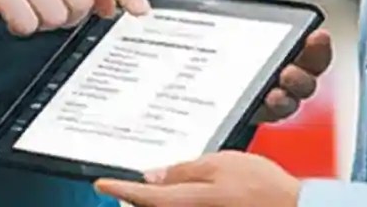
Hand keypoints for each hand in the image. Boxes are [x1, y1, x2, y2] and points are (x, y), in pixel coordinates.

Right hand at [0, 0, 149, 35]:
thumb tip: (111, 4)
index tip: (141, 11)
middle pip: (81, 2)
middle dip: (67, 14)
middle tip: (44, 6)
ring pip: (57, 16)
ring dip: (41, 21)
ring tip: (24, 6)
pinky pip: (28, 25)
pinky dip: (20, 27)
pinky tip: (9, 12)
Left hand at [95, 152, 299, 206]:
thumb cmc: (264, 189)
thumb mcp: (222, 164)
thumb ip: (184, 170)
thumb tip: (153, 176)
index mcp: (187, 202)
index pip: (142, 197)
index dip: (118, 188)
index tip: (101, 183)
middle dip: (141, 198)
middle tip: (137, 185)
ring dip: (162, 201)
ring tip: (170, 187)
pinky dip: (178, 204)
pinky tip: (192, 196)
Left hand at [231, 0, 333, 122]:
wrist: (215, 66)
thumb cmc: (245, 39)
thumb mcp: (246, 15)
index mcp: (296, 52)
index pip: (317, 52)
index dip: (320, 47)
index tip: (317, 37)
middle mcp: (291, 77)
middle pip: (308, 83)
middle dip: (303, 77)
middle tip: (289, 71)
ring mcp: (275, 98)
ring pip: (290, 103)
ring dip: (286, 98)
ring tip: (274, 91)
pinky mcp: (256, 113)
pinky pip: (266, 116)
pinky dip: (264, 110)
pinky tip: (256, 103)